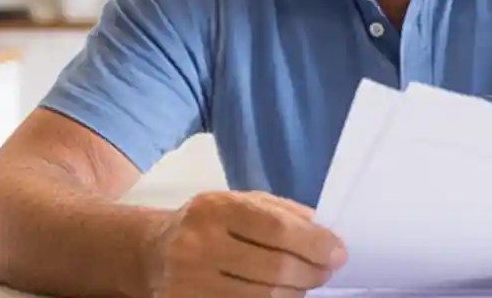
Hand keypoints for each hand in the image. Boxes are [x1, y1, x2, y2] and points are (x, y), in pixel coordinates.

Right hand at [142, 190, 346, 296]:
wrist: (153, 251)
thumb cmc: (210, 223)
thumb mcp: (242, 202)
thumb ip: (284, 213)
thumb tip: (327, 236)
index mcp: (216, 208)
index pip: (277, 229)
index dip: (314, 244)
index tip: (338, 252)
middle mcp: (197, 244)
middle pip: (274, 268)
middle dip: (311, 272)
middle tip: (327, 270)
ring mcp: (188, 282)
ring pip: (263, 297)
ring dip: (295, 292)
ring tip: (305, 283)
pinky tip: (281, 294)